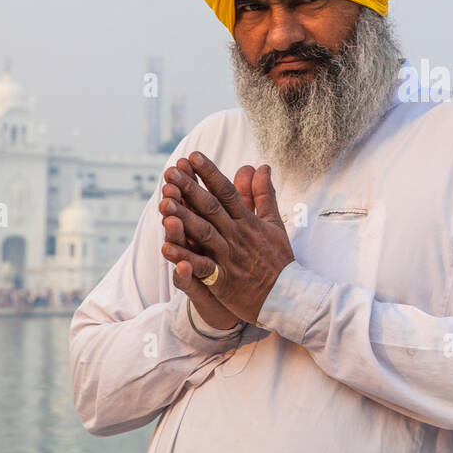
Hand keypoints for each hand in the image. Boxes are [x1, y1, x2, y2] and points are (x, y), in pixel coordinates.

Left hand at [159, 152, 295, 325]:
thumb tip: (262, 167)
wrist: (287, 297)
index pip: (227, 191)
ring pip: (203, 232)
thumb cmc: (279, 260)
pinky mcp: (223, 280)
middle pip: (211, 207)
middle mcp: (237, 235)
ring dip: (183, 216)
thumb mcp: (274, 223)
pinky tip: (166, 247)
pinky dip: (184, 257)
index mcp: (248, 221)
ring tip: (164, 201)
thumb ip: (263, 194)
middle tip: (170, 171)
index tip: (193, 156)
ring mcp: (229, 257)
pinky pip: (201, 267)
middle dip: (190, 188)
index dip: (210, 173)